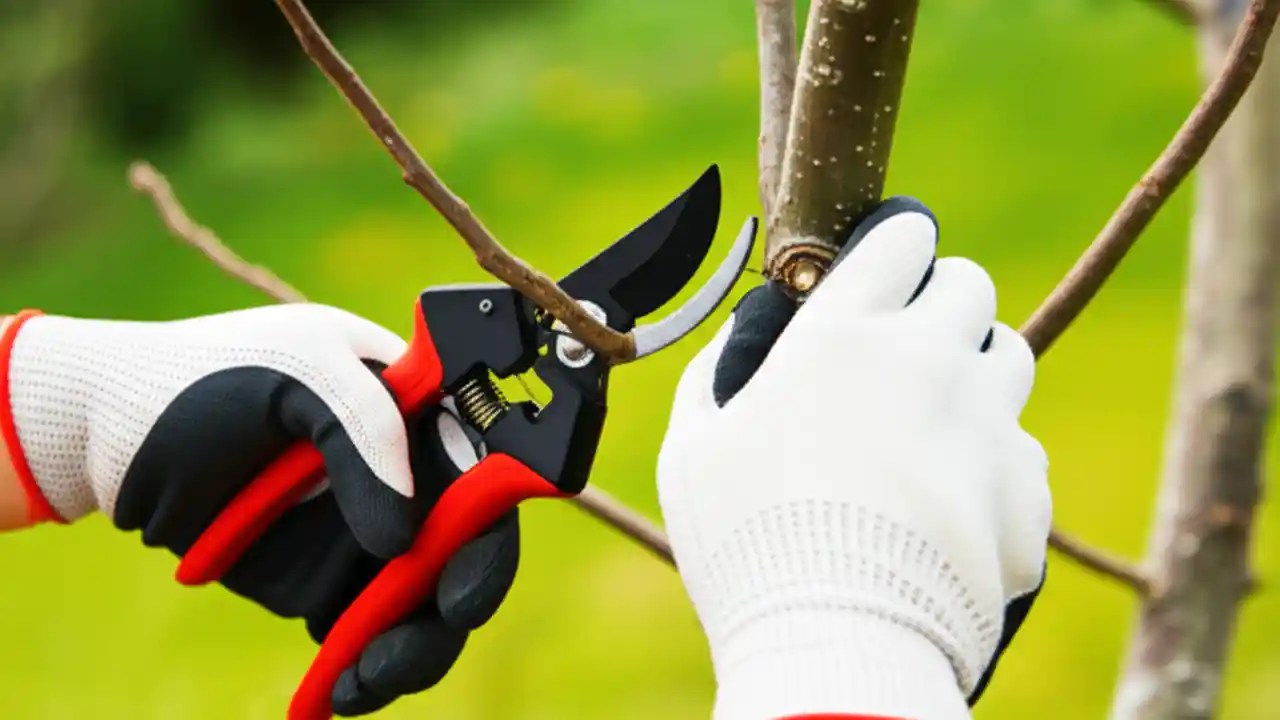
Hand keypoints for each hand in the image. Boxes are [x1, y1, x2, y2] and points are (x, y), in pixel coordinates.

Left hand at [1, 304, 518, 715]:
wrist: (102, 432)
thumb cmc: (200, 377)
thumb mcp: (294, 375)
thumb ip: (363, 433)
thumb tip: (404, 539)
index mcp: (416, 408)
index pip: (488, 467)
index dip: (494, 524)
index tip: (465, 577)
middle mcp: (406, 472)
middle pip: (468, 547)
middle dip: (456, 602)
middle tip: (418, 641)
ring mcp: (368, 530)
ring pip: (424, 604)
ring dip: (411, 650)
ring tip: (361, 681)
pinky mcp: (325, 581)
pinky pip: (366, 635)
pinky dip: (364, 669)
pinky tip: (339, 691)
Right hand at [658, 199, 1049, 719]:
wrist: (837, 643)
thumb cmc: (748, 540)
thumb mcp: (694, 450)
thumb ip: (718, 374)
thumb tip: (744, 340)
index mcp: (844, 335)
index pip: (903, 236)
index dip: (895, 242)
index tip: (885, 264)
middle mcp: (929, 360)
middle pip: (971, 284)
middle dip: (941, 301)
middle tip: (906, 347)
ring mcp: (988, 424)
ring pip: (1010, 358)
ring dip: (973, 374)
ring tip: (927, 427)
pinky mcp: (1026, 492)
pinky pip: (1022, 455)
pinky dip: (990, 469)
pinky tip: (945, 510)